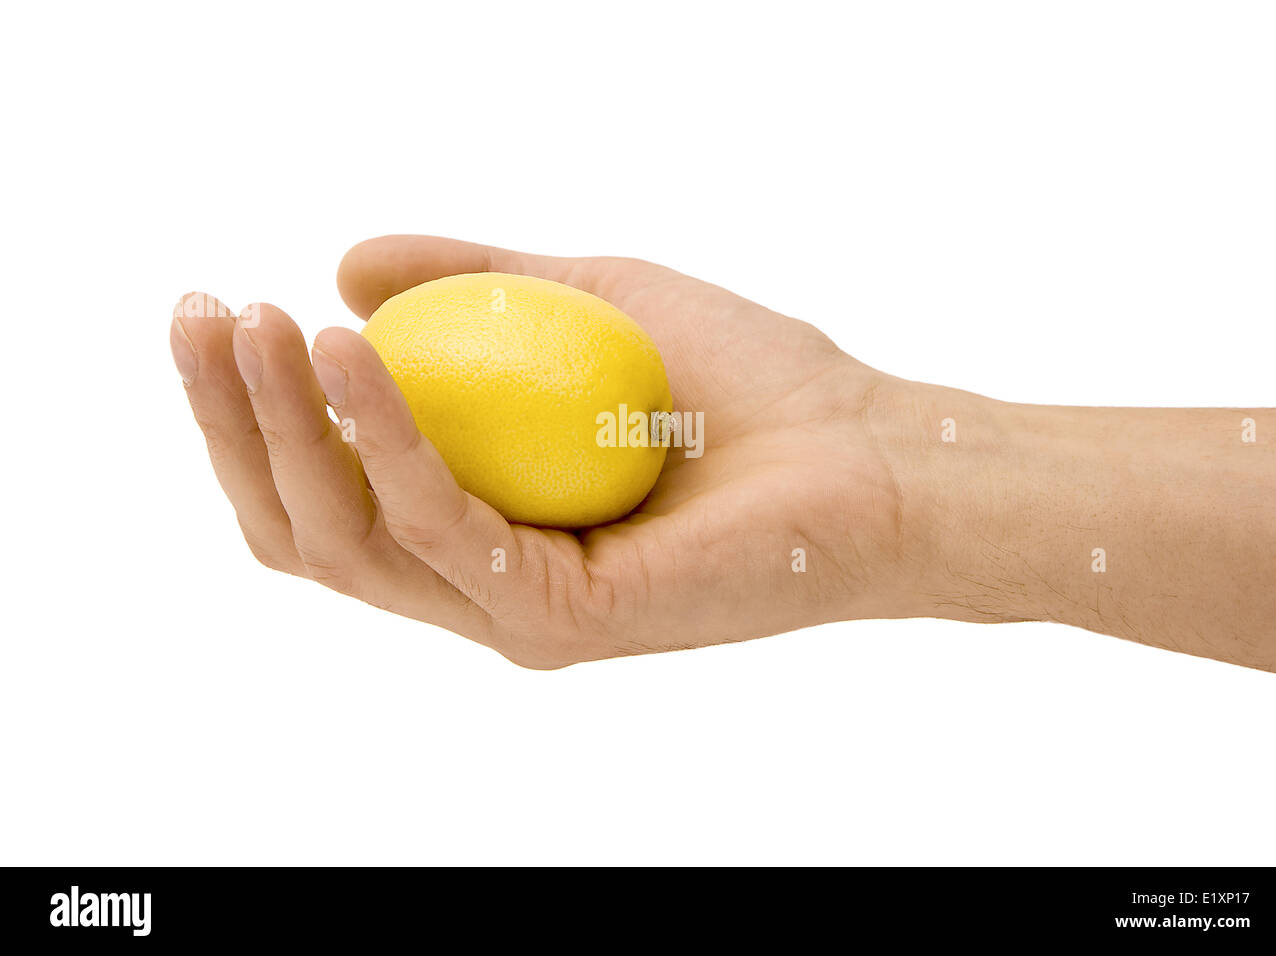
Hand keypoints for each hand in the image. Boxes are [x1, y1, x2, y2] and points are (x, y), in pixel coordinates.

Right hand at [171, 235, 906, 666]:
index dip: (251, 409)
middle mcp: (479, 582)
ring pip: (348, 540)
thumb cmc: (743, 381)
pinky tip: (350, 350)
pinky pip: (441, 527)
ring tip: (252, 320)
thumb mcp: (582, 297)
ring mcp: (513, 611)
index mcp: (476, 525)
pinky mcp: (559, 617)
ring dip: (282, 425)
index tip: (221, 306)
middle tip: (200, 308)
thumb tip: (344, 260)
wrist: (866, 452)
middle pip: (307, 525)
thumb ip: (470, 283)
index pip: (324, 488)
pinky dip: (385, 436)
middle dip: (232, 420)